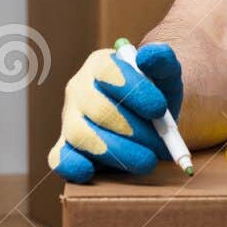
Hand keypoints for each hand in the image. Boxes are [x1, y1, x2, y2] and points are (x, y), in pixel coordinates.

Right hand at [47, 43, 183, 183]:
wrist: (151, 125)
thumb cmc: (156, 97)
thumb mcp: (165, 77)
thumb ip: (162, 61)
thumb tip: (148, 56)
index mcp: (101, 65)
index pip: (109, 71)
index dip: (134, 90)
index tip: (159, 109)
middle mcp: (79, 89)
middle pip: (99, 108)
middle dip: (134, 130)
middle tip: (160, 145)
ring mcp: (69, 119)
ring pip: (83, 136)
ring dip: (119, 153)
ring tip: (147, 161)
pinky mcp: (66, 148)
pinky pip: (60, 159)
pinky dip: (73, 166)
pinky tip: (91, 170)